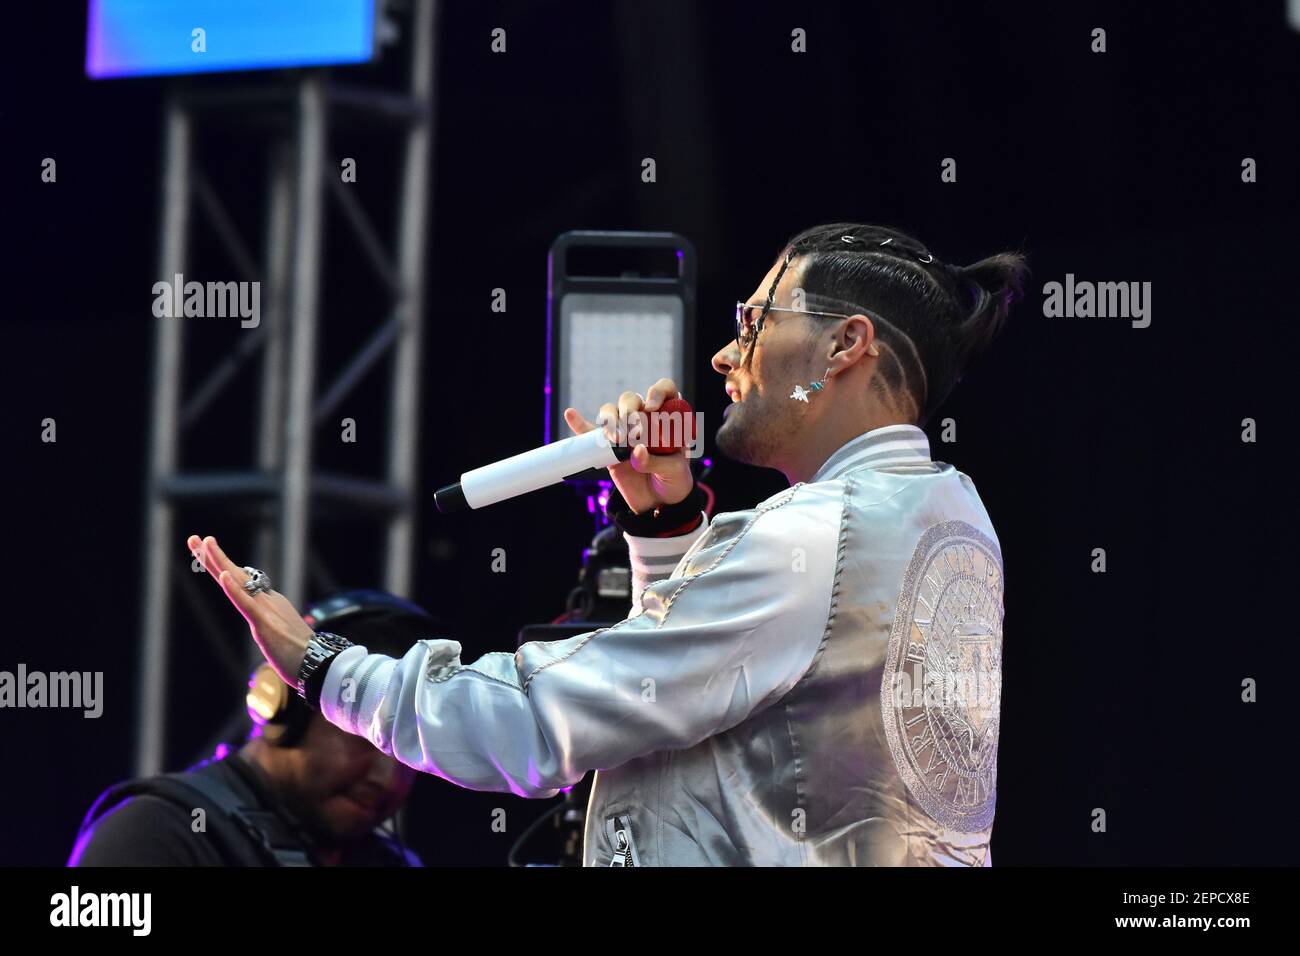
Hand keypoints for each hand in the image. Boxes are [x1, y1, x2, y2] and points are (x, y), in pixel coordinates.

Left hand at [186, 534, 314, 685]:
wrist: (321, 667)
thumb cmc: (303, 658)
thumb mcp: (282, 637)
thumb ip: (273, 629)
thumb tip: (269, 632)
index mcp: (270, 604)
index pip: (241, 582)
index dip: (221, 566)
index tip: (206, 551)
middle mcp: (268, 601)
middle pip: (235, 574)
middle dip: (213, 556)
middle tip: (195, 538)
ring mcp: (267, 610)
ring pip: (239, 581)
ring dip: (219, 561)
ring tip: (204, 542)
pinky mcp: (266, 624)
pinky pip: (247, 604)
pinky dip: (234, 588)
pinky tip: (223, 574)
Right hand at [563, 377, 693, 514]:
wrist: (658, 503)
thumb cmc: (674, 481)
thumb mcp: (675, 471)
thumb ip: (658, 461)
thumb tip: (636, 450)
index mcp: (668, 417)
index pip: (664, 391)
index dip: (657, 392)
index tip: (652, 407)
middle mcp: (645, 418)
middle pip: (632, 399)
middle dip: (630, 408)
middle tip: (635, 429)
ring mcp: (624, 430)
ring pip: (611, 411)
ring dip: (611, 419)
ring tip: (617, 439)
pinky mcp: (608, 447)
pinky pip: (591, 433)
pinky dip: (580, 424)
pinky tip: (571, 415)